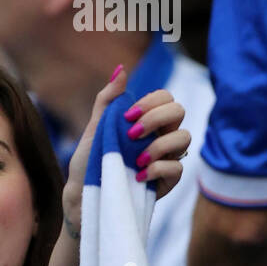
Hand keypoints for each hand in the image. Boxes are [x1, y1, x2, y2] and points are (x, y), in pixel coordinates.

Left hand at [65, 67, 188, 223]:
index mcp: (147, 121)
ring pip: (184, 138)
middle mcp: (161, 136)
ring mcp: (166, 159)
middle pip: (179, 111)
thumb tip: (121, 69)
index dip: (151, 102)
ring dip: (160, 144)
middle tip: (132, 134)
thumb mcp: (95, 129)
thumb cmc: (89, 163)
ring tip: (137, 159)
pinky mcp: (166, 182)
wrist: (82, 196)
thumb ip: (107, 100)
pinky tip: (139, 176)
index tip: (127, 116)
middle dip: (156, 118)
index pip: (165, 98)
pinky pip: (177, 168)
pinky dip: (158, 169)